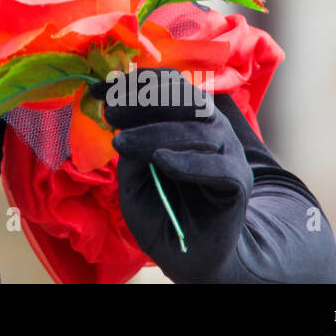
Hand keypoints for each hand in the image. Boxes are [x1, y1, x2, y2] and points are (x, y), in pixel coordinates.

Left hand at [89, 68, 251, 281]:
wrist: (186, 252)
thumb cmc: (158, 208)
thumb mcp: (133, 174)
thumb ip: (131, 147)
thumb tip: (121, 119)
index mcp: (188, 117)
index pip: (167, 85)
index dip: (134, 83)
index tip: (98, 91)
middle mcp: (211, 127)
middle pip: (183, 99)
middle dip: (142, 101)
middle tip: (111, 114)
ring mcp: (227, 151)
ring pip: (195, 130)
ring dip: (155, 132)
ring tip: (122, 142)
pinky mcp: (238, 181)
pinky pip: (216, 166)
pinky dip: (187, 161)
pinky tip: (162, 161)